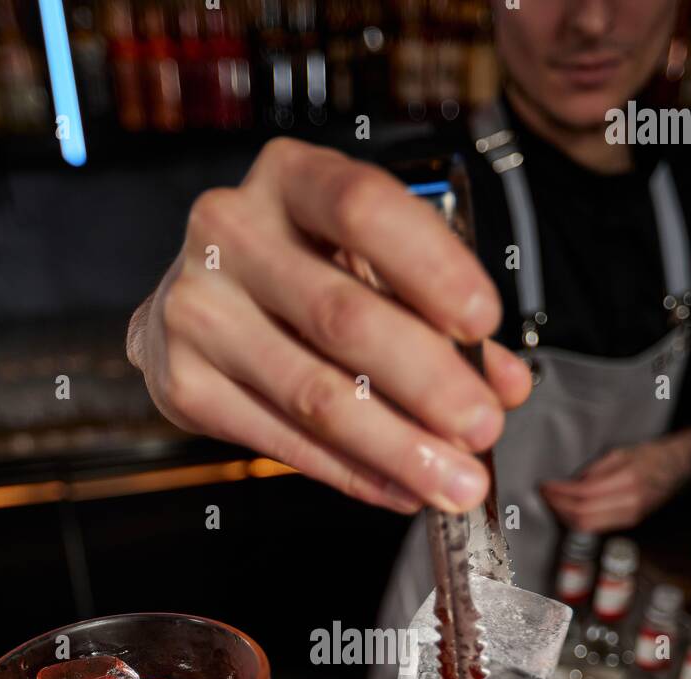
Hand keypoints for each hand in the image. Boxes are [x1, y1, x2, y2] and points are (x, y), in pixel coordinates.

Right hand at [127, 138, 531, 514]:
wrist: (190, 307)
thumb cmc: (297, 276)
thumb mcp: (366, 266)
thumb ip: (436, 315)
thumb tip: (505, 385)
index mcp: (290, 179)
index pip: (363, 207)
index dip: (429, 266)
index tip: (483, 323)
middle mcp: (231, 233)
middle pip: (341, 315)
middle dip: (427, 381)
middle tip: (482, 426)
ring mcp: (199, 310)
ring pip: (314, 393)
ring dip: (397, 446)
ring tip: (453, 479)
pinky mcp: (185, 384)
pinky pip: (283, 440)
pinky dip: (352, 473)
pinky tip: (400, 488)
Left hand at [539, 430, 690, 531]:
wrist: (680, 467)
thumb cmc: (651, 454)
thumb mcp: (623, 452)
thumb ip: (597, 469)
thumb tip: (572, 483)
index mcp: (628, 480)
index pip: (583, 493)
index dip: (560, 492)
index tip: (546, 486)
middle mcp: (630, 502)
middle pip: (582, 514)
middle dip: (558, 506)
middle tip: (545, 495)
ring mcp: (631, 515)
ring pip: (588, 525)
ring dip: (565, 516)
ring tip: (553, 503)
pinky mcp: (630, 521)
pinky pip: (597, 526)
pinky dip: (578, 520)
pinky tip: (569, 511)